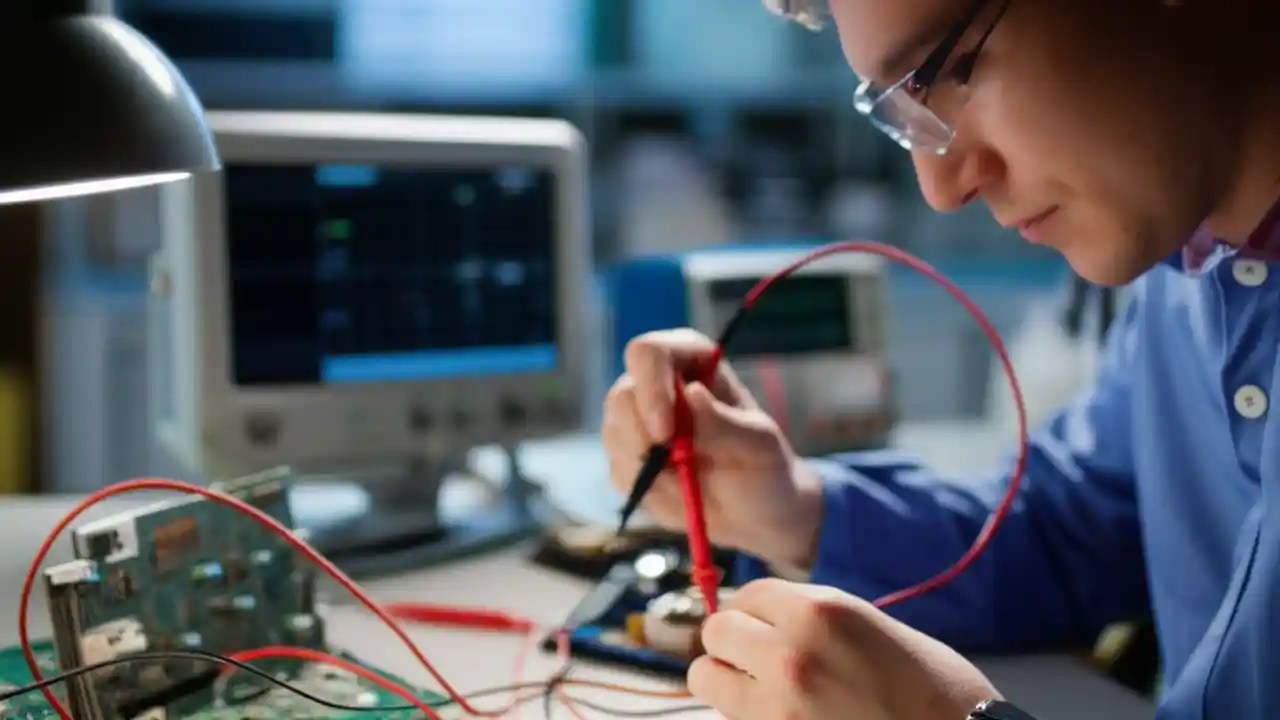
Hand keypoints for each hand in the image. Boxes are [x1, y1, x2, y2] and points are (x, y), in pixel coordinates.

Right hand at [602, 329, 823, 567]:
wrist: (753, 511)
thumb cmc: (763, 466)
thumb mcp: (758, 445)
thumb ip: (725, 421)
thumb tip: (692, 393)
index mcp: (690, 360)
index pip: (648, 352)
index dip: (650, 388)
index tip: (666, 431)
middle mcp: (657, 382)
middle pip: (621, 395)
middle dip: (641, 435)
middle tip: (674, 464)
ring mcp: (637, 420)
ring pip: (614, 434)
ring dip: (646, 464)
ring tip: (688, 478)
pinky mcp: (627, 457)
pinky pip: (618, 470)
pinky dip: (645, 487)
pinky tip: (677, 490)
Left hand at [690, 578, 999, 719]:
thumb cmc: (937, 692)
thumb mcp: (873, 627)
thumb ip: (816, 617)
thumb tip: (768, 618)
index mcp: (820, 611)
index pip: (746, 593)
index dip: (751, 610)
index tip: (759, 624)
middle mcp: (789, 652)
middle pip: (716, 632)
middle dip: (732, 644)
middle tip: (754, 658)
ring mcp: (778, 706)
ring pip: (707, 679)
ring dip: (727, 682)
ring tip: (760, 692)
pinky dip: (746, 718)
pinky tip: (784, 719)